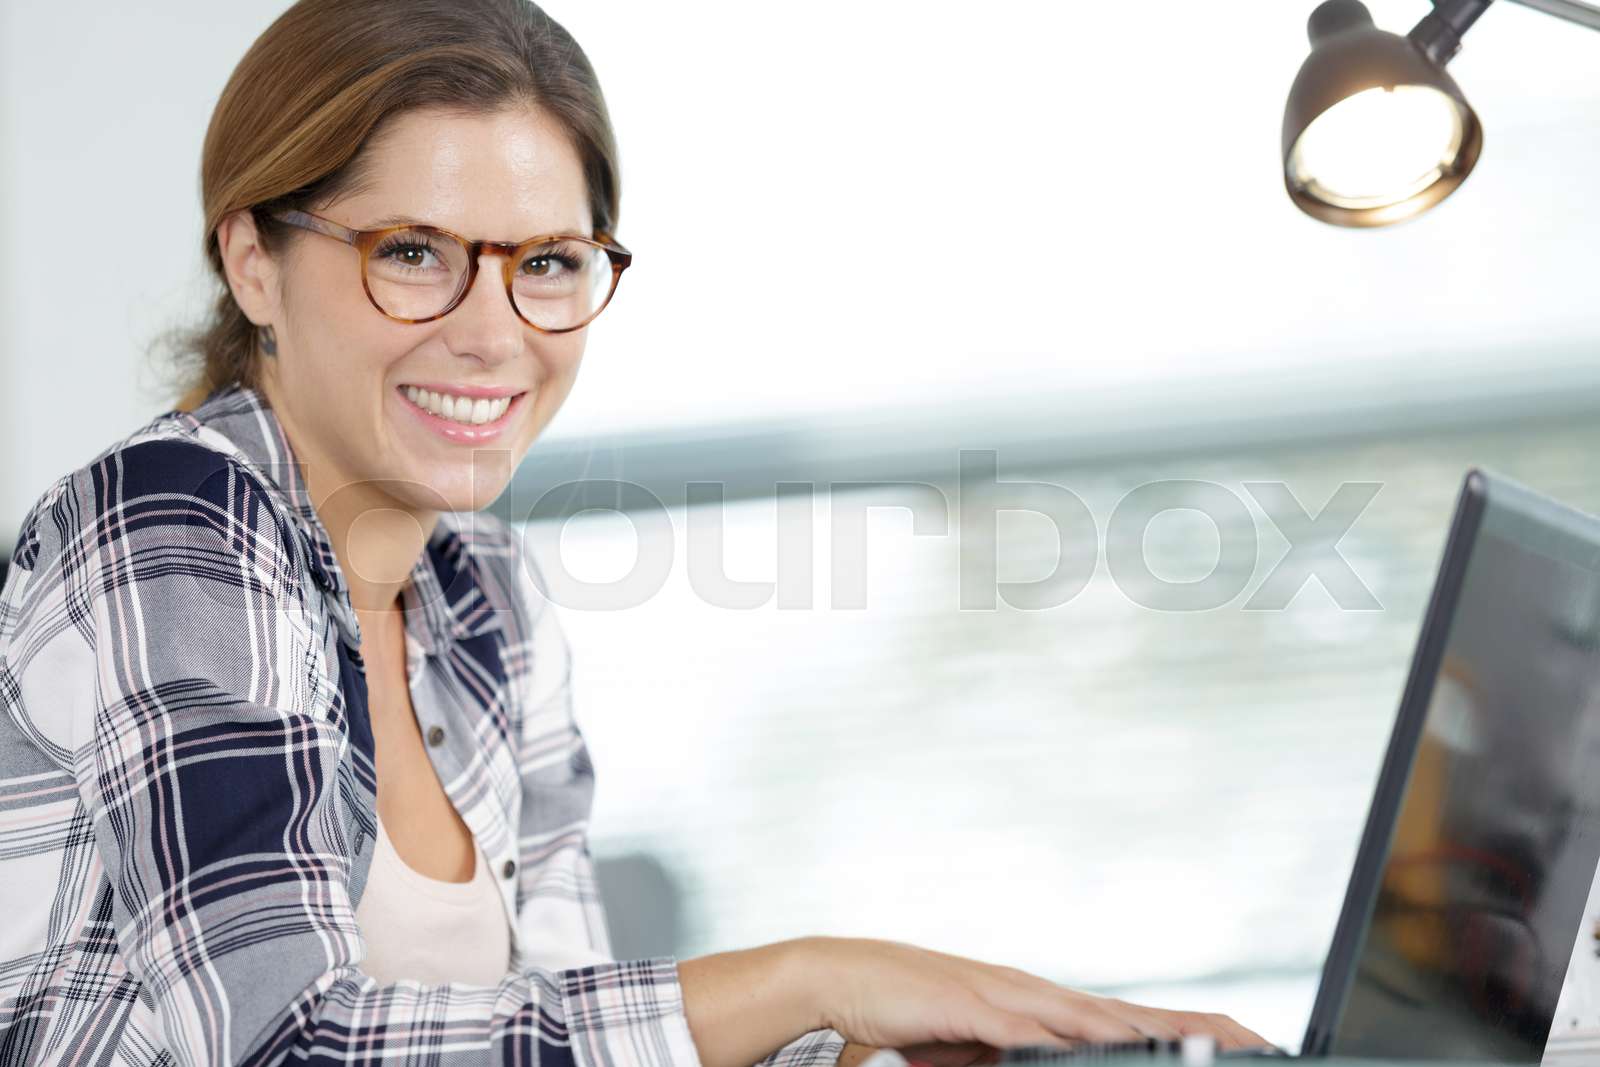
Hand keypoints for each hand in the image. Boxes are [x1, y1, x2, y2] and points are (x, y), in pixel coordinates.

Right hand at [798, 937, 1270, 1056]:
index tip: (1235, 1038)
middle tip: (1257, 1037)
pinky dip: (1076, 1040)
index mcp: (1036, 1003)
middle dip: (1194, 1027)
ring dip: (1153, 1032)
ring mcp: (1007, 997)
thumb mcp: (966, 1044)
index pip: (1124, 1018)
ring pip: (1096, 1018)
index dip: (1180, 1027)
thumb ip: (1007, 1058)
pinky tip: (1113, 1046)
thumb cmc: (901, 1011)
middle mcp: (1033, 994)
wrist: (839, 974)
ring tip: (1212, 1042)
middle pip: (1129, 1013)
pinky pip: (1035, 1030)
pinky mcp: (975, 1008)